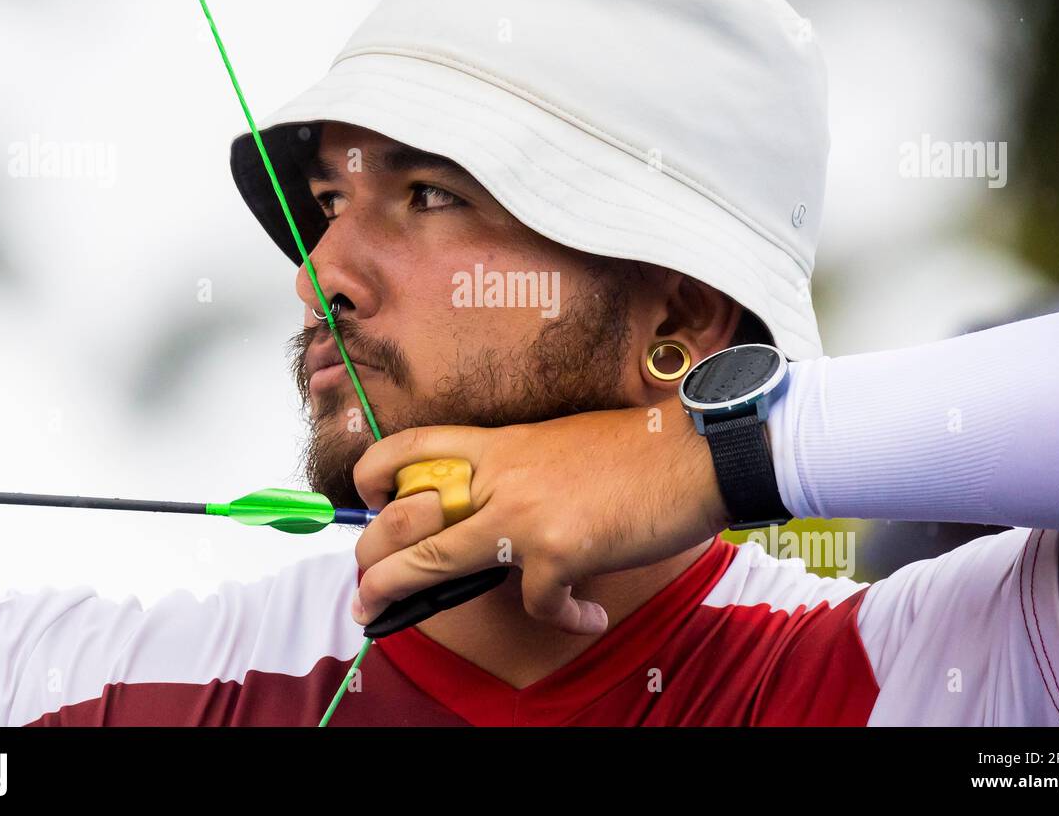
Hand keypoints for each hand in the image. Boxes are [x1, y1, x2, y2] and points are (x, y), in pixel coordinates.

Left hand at [350, 398, 728, 633]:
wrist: (696, 454)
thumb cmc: (640, 450)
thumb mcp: (560, 444)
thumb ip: (521, 472)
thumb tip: (500, 508)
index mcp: (502, 443)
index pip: (414, 445)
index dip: (376, 470)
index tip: (367, 496)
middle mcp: (502, 473)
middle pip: (407, 514)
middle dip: (370, 555)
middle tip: (362, 582)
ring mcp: (524, 512)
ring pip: (433, 559)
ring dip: (395, 591)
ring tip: (380, 615)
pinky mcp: (558, 550)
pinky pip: (536, 600)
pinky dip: (562, 615)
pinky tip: (584, 615)